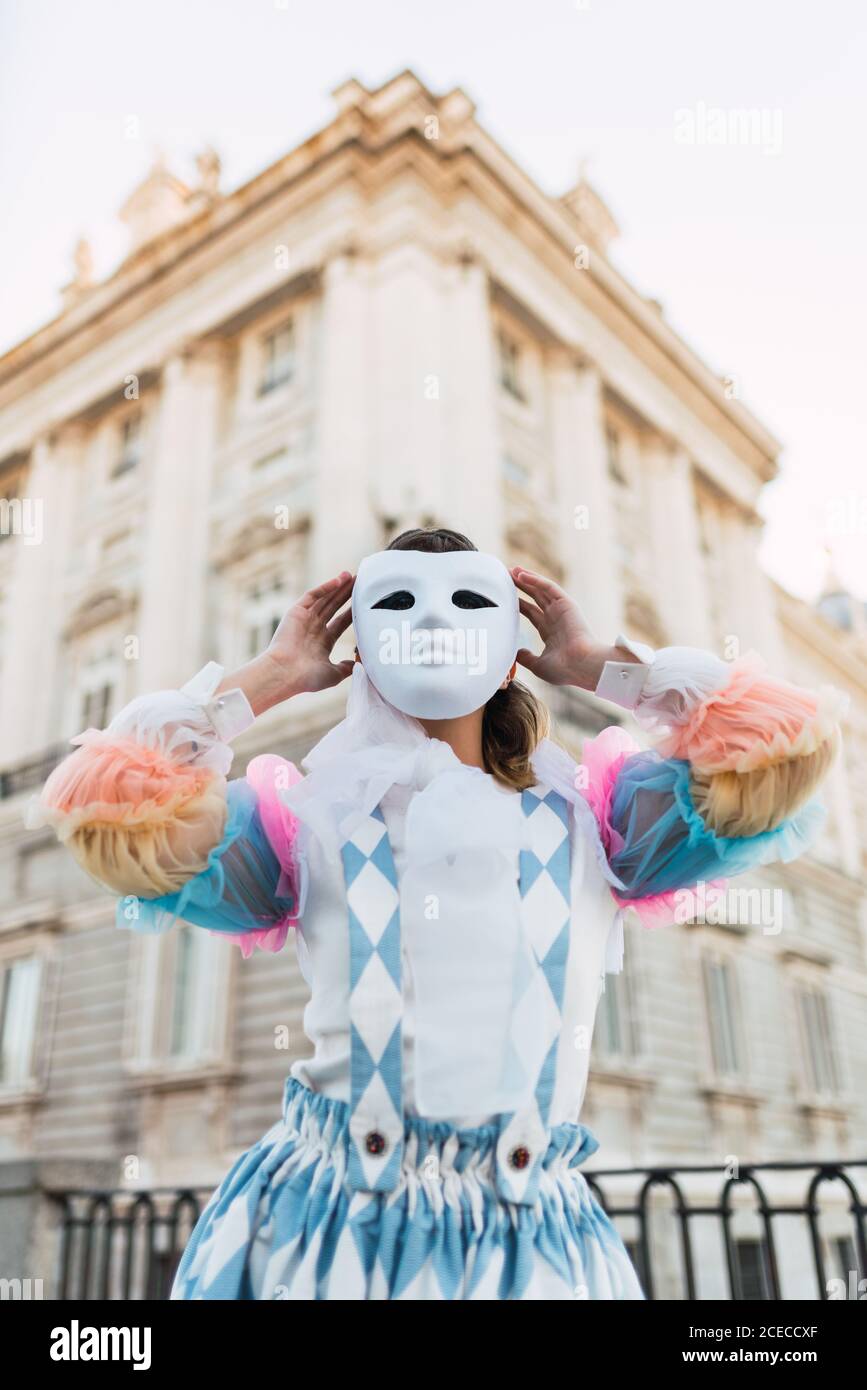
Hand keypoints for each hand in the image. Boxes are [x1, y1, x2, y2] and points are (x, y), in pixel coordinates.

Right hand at [219, 572, 354, 715]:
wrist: (285, 673)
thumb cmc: (306, 678)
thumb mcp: (333, 674)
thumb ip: (347, 667)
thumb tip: (359, 663)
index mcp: (322, 642)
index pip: (341, 622)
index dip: (353, 612)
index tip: (366, 603)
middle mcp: (314, 629)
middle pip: (334, 607)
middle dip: (347, 595)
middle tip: (361, 582)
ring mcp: (305, 619)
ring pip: (325, 598)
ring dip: (338, 587)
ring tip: (353, 575)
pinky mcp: (296, 612)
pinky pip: (312, 595)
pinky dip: (325, 587)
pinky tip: (339, 580)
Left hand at [511, 567, 612, 689]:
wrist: (581, 665)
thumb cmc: (564, 669)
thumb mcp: (538, 665)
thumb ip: (526, 657)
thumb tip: (516, 653)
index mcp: (550, 631)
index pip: (531, 612)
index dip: (518, 603)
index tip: (504, 597)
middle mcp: (555, 618)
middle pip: (534, 597)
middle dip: (521, 587)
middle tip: (505, 577)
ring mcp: (561, 610)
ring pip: (540, 589)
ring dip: (526, 578)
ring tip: (511, 570)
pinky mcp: (566, 604)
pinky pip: (549, 587)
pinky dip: (536, 580)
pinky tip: (522, 574)